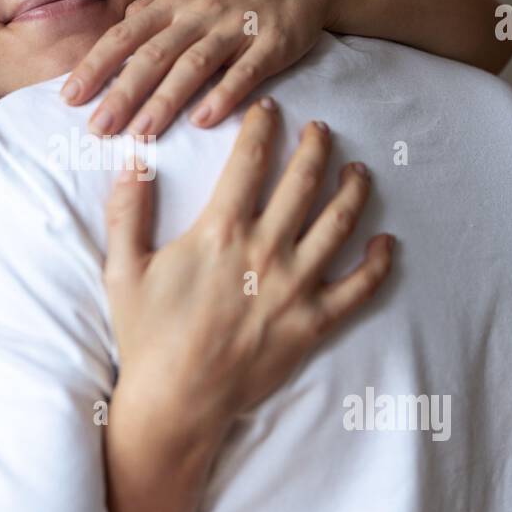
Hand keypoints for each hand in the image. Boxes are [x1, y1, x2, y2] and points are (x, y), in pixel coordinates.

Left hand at [61, 0, 336, 138]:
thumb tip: (109, 40)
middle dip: (123, 93)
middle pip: (153, 55)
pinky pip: (245, 72)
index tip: (70, 99)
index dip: (96, 66)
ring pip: (194, 66)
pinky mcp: (270, 45)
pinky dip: (224, 96)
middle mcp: (198, 13)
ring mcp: (234, 28)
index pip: (124, 36)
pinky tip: (203, 121)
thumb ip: (147, 14)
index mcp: (171, 2)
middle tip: (98, 128)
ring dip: (165, 100)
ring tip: (141, 133)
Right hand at [103, 98, 393, 442]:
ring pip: (339, 224)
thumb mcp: (123, 269)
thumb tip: (132, 160)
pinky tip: (387, 242)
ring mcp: (295, 287)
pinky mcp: (313, 323)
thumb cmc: (147, 336)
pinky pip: (360, 287)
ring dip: (353, 190)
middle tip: (321, 129)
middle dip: (315, 147)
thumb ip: (127, 211)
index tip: (269, 108)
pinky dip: (379, 263)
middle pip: (303, 183)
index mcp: (221, 232)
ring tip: (359, 170)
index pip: (249, 162)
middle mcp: (266, 251)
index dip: (261, 128)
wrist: (177, 402)